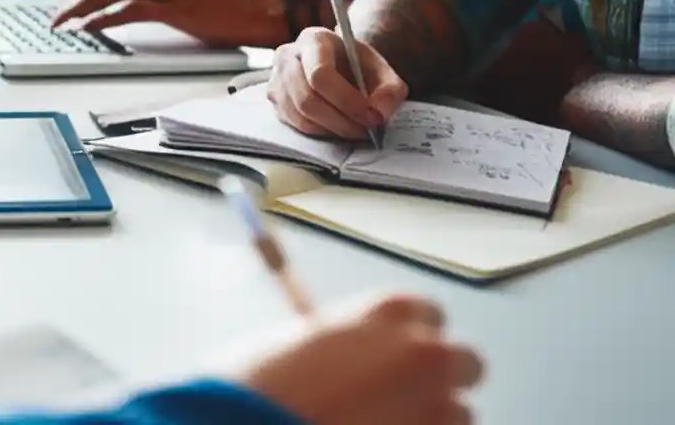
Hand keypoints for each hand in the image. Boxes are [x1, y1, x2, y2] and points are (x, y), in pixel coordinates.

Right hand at [241, 295, 482, 424]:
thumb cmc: (261, 386)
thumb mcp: (297, 341)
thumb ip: (342, 339)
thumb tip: (352, 352)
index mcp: (391, 312)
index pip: (429, 313)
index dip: (407, 335)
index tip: (389, 352)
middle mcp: (426, 355)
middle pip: (464, 362)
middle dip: (435, 378)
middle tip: (394, 396)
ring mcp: (438, 411)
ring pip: (458, 415)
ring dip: (429, 418)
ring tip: (377, 423)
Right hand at [267, 27, 407, 138]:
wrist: (340, 65)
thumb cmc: (359, 67)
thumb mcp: (383, 72)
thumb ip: (389, 92)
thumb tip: (378, 115)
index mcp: (313, 39)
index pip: (320, 74)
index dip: (347, 100)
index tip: (372, 118)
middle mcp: (287, 56)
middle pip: (306, 99)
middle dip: (341, 121)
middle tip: (366, 131)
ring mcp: (275, 79)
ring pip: (299, 115)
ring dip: (332, 130)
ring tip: (356, 130)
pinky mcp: (274, 101)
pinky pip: (294, 125)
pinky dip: (320, 132)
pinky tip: (338, 127)